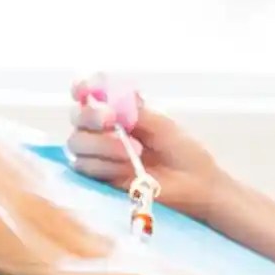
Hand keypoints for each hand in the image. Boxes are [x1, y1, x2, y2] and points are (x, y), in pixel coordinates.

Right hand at [66, 75, 232, 225]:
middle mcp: (104, 131)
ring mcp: (99, 156)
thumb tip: (108, 98)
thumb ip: (135, 111)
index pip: (90, 94)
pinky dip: (103, 164)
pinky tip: (126, 166)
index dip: (82, 88)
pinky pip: (85, 168)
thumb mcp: (162, 125)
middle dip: (91, 115)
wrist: (196, 186)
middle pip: (78, 118)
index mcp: (120, 111)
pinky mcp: (99, 180)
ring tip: (134, 151)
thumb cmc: (183, 152)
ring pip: (78, 143)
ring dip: (102, 144)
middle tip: (111, 119)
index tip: (84, 89)